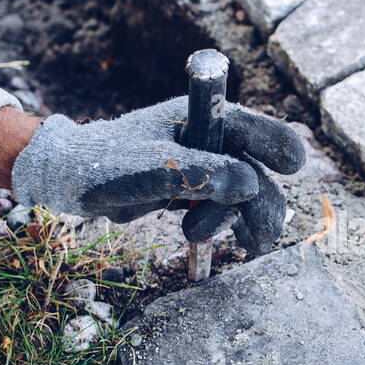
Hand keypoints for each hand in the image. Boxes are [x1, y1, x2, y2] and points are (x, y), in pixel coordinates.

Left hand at [9, 98, 305, 254]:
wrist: (70, 180)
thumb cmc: (103, 162)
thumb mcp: (149, 166)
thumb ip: (198, 173)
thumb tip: (250, 184)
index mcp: (202, 118)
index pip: (253, 126)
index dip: (276, 144)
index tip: (293, 166)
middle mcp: (211, 139)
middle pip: (257, 168)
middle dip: (261, 203)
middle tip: (259, 235)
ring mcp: (207, 166)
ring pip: (247, 195)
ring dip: (244, 221)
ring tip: (228, 244)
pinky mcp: (198, 192)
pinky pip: (231, 210)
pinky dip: (238, 228)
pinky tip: (244, 246)